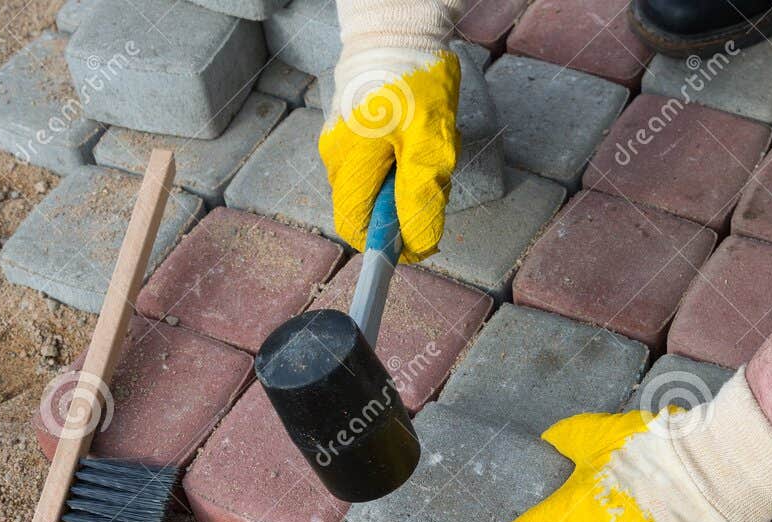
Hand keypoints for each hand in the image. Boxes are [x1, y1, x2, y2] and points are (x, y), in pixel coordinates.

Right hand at [318, 2, 460, 260]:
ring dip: (410, 182)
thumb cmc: (414, 79)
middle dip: (406, 205)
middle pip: (371, 210)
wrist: (399, 28)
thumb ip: (421, 196)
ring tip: (428, 149)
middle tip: (435, 176)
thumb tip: (419, 243)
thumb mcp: (429, 142)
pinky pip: (381, 165)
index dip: (388, 245)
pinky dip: (406, 162)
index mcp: (348, 162)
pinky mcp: (355, 133)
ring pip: (379, 188)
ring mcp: (342, 144)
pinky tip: (418, 137)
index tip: (421, 241)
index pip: (356, 228)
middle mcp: (336, 157)